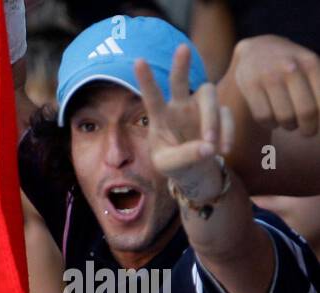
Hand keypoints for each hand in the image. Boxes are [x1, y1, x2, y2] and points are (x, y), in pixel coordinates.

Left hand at [135, 45, 233, 196]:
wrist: (195, 171)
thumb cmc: (175, 165)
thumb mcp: (169, 166)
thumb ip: (184, 157)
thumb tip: (208, 148)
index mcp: (160, 118)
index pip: (152, 97)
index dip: (146, 80)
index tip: (138, 60)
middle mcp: (179, 107)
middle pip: (180, 81)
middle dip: (181, 65)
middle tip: (183, 48)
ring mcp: (200, 108)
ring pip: (209, 95)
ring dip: (211, 120)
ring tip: (211, 147)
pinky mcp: (220, 113)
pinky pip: (226, 114)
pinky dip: (227, 132)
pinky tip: (223, 150)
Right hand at [231, 35, 319, 135]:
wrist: (258, 48)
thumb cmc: (292, 65)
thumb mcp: (311, 68)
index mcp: (311, 64)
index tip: (319, 126)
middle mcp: (291, 68)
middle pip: (306, 112)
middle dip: (309, 128)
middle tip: (307, 132)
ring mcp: (268, 76)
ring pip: (284, 117)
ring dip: (289, 126)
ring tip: (290, 123)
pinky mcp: (250, 85)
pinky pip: (263, 117)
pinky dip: (270, 124)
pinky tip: (272, 120)